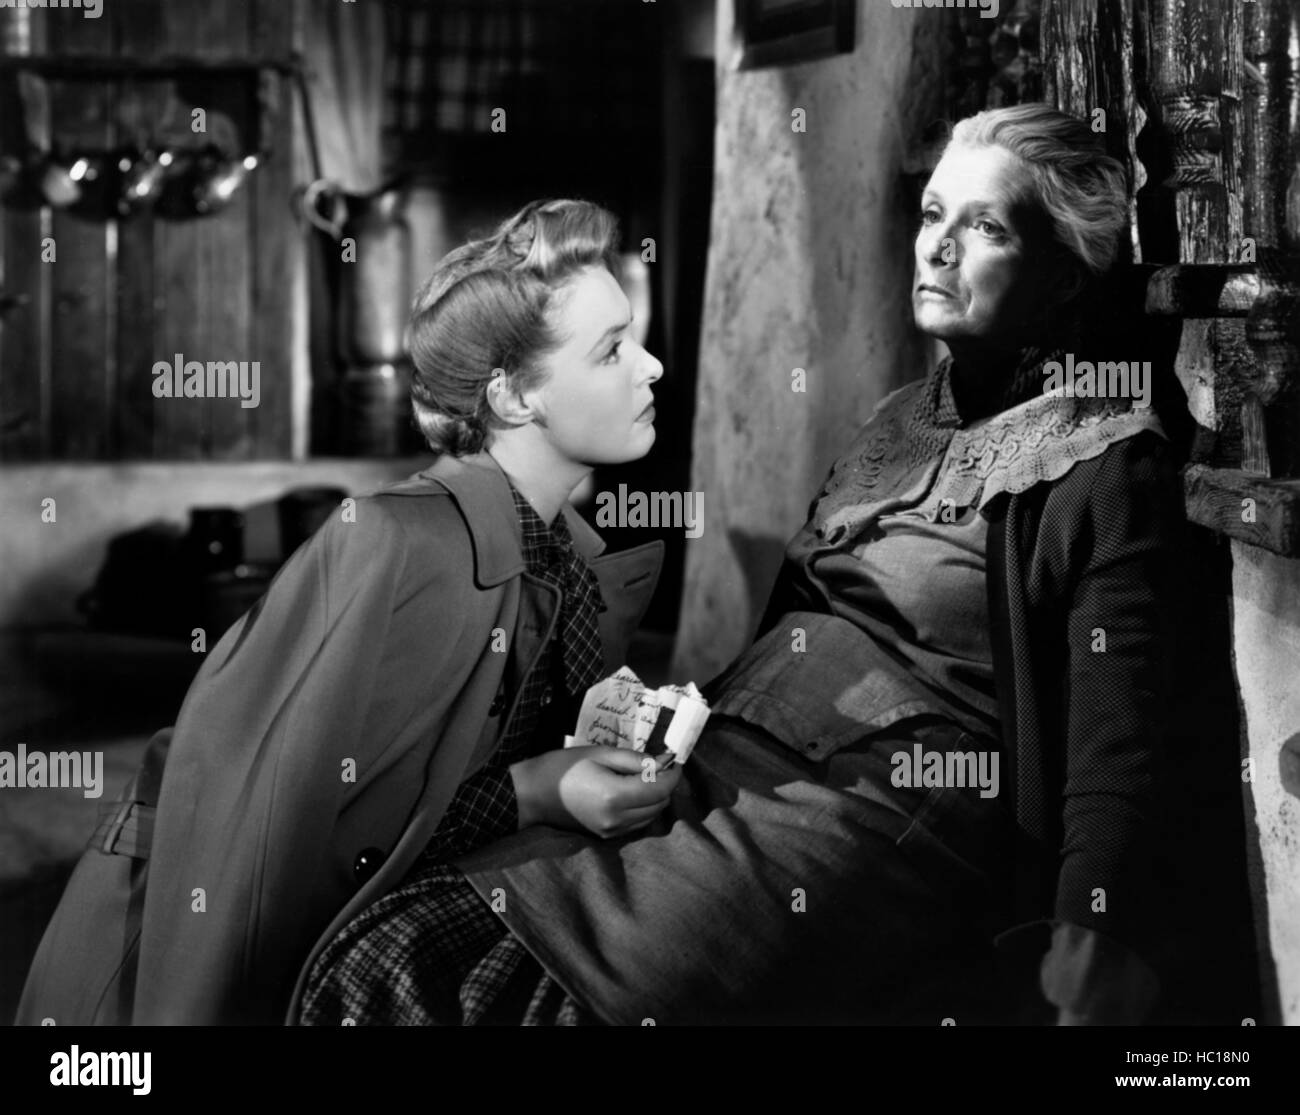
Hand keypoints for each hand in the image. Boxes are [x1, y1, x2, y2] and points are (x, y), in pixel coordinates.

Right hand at [510, 745, 682, 838]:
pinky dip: (643, 808)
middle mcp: (617, 820)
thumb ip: (635, 759)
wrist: (531, 794)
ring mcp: (612, 832)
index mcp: (615, 796)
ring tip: (645, 776)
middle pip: (660, 804)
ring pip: (651, 816)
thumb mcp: (600, 753)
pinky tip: (633, 791)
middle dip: (665, 784)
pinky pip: (637, 824)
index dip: (673, 773)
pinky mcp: (607, 836)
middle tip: (659, 764)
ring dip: (656, 797)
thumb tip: (663, 762)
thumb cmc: (563, 767)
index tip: (674, 759)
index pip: (660, 788)